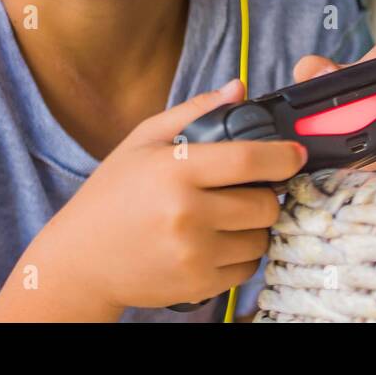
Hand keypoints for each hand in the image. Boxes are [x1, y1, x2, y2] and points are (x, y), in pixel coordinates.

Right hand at [39, 78, 307, 311]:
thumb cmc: (111, 195)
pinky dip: (241, 254)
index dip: (281, 155)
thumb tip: (238, 89)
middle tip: (246, 188)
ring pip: (261, 238)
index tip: (294, 154)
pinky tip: (215, 241)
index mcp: (174, 170)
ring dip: (253, 226)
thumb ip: (193, 112)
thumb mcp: (142, 141)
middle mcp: (187, 213)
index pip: (248, 159)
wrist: (81, 260)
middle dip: (264, 193)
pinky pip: (248, 267)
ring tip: (225, 215)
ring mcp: (194, 253)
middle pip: (264, 203)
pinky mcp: (199, 285)